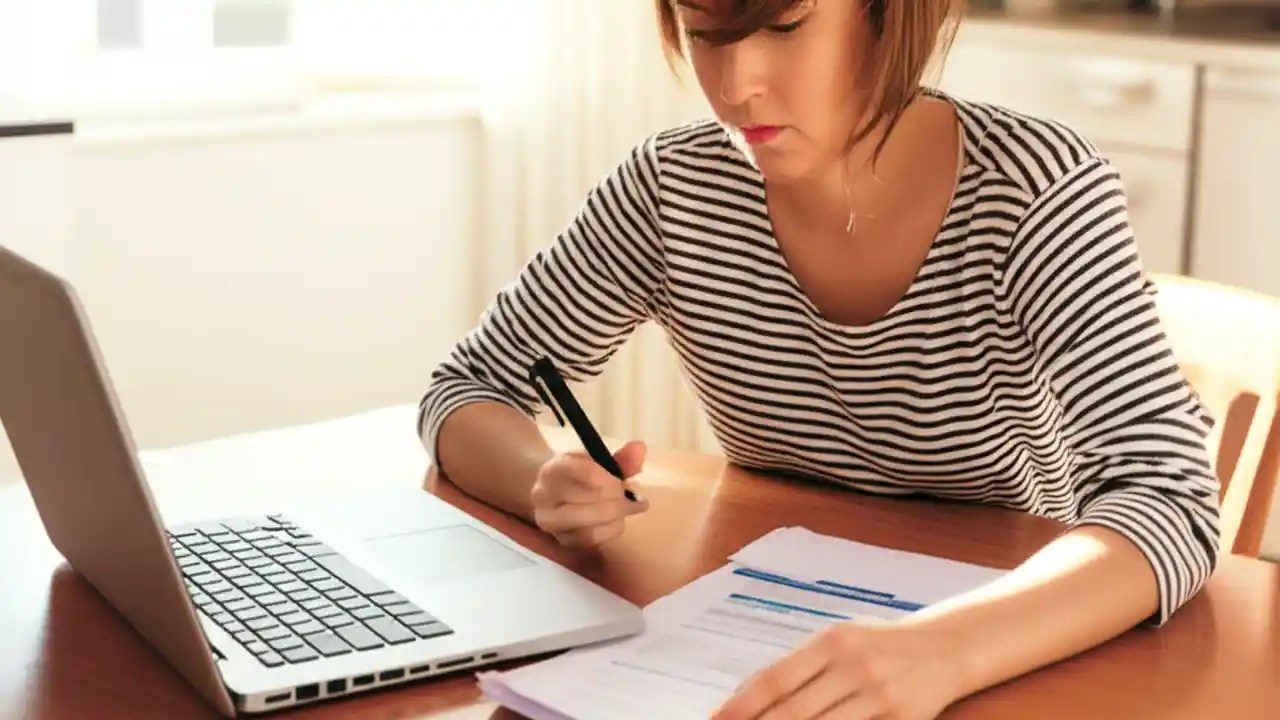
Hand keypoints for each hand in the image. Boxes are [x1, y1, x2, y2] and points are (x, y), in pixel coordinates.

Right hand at [529, 441, 648, 547]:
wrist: (551, 492)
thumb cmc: (578, 474)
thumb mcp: (596, 460)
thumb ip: (620, 458)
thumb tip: (640, 448)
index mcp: (554, 469)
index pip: (588, 474)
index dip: (612, 480)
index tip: (622, 481)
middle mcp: (544, 496)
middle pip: (589, 503)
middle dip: (617, 501)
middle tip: (629, 498)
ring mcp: (550, 522)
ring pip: (589, 527)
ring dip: (616, 518)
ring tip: (625, 509)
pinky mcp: (561, 540)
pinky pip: (591, 542)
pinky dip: (611, 532)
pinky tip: (617, 521)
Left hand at [712, 620, 962, 719]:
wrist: (945, 648)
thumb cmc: (880, 645)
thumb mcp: (839, 641)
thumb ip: (799, 667)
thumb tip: (747, 695)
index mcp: (833, 641)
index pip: (777, 679)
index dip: (744, 705)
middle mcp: (854, 666)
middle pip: (795, 711)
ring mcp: (879, 696)